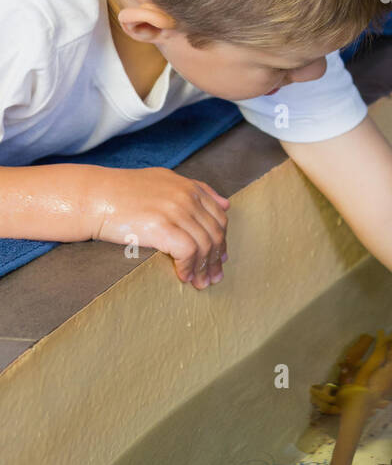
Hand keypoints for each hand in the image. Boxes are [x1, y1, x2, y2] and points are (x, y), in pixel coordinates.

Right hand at [84, 167, 229, 288]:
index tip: (219, 258)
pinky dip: (189, 268)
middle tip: (214, 278)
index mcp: (188, 186)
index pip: (219, 216)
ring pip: (204, 244)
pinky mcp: (161, 226)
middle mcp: (186, 196)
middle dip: (216, 259)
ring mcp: (175, 210)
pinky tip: (184, 277)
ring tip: (200, 284)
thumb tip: (226, 204)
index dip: (222, 239)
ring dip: (204, 268)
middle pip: (214, 232)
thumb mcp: (163, 181)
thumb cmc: (121, 193)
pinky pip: (188, 252)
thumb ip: (195, 190)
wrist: (92, 197)